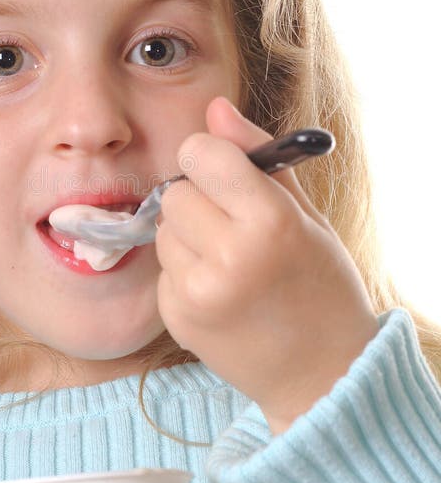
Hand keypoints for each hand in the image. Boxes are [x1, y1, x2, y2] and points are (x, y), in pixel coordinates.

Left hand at [156, 96, 378, 433]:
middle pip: (174, 192)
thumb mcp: (305, 214)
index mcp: (268, 222)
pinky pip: (162, 269)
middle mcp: (229, 257)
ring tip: (228, 262)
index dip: (209, 158)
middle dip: (198, 199)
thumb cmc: (322, 286)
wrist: (320, 374)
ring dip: (187, 236)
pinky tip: (219, 292)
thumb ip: (257, 156)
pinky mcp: (177, 319)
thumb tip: (214, 108)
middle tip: (231, 226)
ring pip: (163, 229)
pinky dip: (184, 272)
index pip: (198, 153)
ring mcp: (198, 293)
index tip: (225, 173)